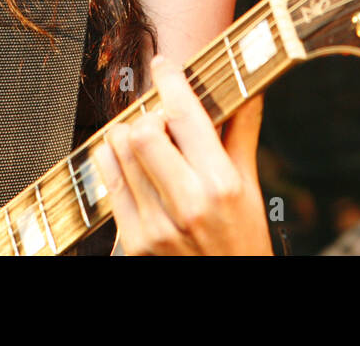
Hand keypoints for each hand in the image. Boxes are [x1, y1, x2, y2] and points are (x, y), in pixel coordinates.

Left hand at [91, 55, 272, 254]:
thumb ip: (242, 136)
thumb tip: (248, 92)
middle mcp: (188, 204)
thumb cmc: (244, 242)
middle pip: (143, 132)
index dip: (171, 82)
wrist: (230, 294)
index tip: (165, 65)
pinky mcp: (134, 242)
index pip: (186, 116)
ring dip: (128, 135)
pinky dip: (114, 162)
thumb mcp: (251, 189)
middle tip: (160, 119)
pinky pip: (108, 183)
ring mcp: (156, 225)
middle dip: (149, 116)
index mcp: (221, 184)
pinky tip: (130, 162)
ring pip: (119, 152)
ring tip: (145, 140)